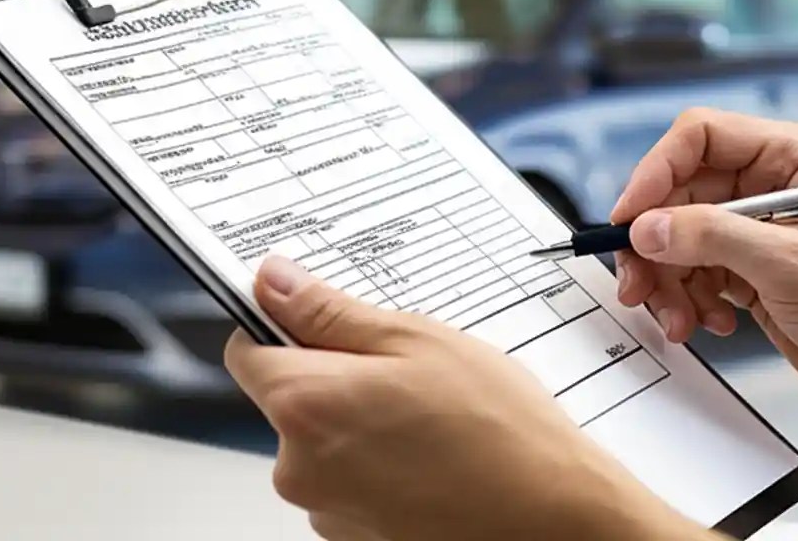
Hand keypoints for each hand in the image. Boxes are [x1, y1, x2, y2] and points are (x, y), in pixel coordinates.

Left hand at [225, 257, 704, 540]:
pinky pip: (351, 484)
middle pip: (290, 400)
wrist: (550, 517)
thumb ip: (330, 312)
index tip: (322, 319)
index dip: (282, 326)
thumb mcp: (416, 340)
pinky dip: (381, 468)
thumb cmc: (497, 432)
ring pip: (325, 444)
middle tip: (407, 372)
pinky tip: (434, 459)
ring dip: (362, 426)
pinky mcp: (354, 538)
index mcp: (305, 404)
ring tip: (433, 421)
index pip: (247, 350)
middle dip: (337, 378)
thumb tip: (272, 282)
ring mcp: (326, 511)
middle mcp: (299, 467)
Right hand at [610, 108, 797, 414]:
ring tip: (678, 319)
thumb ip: (712, 237)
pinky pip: (695, 273)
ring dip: (668, 281)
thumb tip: (646, 228)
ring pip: (679, 238)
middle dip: (654, 243)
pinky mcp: (753, 271)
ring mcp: (760, 230)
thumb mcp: (790, 264)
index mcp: (792, 157)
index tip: (629, 217)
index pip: (699, 138)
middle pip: (679, 194)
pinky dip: (688, 300)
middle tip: (638, 284)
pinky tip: (709, 323)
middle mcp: (772, 185)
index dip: (655, 172)